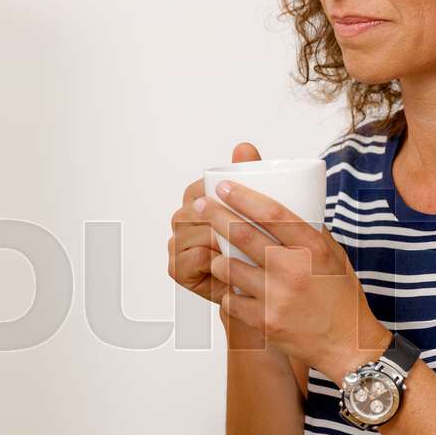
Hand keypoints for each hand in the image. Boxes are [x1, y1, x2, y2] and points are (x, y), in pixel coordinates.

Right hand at [168, 142, 260, 305]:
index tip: (247, 202)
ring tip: (250, 246)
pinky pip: (195, 257)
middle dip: (224, 217)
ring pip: (196, 232)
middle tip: (257, 226)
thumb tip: (244, 147)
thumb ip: (251, 175)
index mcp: (195, 200)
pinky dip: (215, 258)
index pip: (200, 188)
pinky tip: (233, 261)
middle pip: (195, 210)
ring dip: (222, 237)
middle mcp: (181, 221)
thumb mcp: (258, 209)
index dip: (221, 194)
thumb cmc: (257, 247)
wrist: (258, 287)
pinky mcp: (178, 269)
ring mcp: (176, 245)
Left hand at [193, 178, 390, 376]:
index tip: (223, 186)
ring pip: (227, 267)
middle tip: (199, 205)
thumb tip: (279, 205)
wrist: (347, 345)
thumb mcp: (333, 255)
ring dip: (218, 259)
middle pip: (241, 235)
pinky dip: (227, 291)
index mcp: (313, 247)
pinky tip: (232, 289)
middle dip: (214, 215)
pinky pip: (229, 299)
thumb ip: (307, 232)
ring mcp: (276, 297)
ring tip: (218, 256)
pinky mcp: (264, 321)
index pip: (271, 213)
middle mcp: (293, 269)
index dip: (242, 196)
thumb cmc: (340, 296)